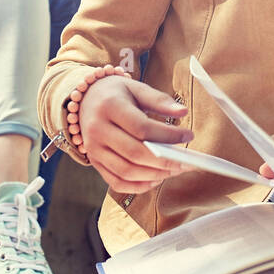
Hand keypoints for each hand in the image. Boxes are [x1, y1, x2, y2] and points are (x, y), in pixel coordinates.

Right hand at [73, 75, 193, 194]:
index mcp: (109, 107)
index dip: (168, 135)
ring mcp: (93, 149)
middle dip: (165, 161)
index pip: (142, 127)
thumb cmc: (116, 94)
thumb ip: (159, 100)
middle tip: (186, 161)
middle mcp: (98, 130)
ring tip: (174, 169)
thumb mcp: (137, 88)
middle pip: (134, 153)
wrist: (86, 100)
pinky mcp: (95, 163)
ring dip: (155, 175)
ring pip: (126, 171)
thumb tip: (183, 112)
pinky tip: (156, 178)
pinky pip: (117, 182)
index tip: (188, 136)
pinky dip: (139, 186)